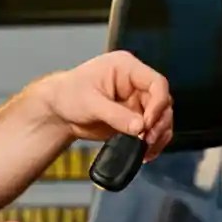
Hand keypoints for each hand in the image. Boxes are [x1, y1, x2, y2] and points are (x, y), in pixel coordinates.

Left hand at [40, 50, 173, 161]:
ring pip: (161, 118)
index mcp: (126, 68)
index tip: (147, 124)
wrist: (58, 112)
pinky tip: (145, 154)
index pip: (157, 83)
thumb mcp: (90, 103)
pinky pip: (152, 130)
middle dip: (158, 123)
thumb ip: (116, 115)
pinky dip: (152, 143)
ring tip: (146, 149)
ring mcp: (136, 101)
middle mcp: (136, 84)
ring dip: (158, 135)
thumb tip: (140, 128)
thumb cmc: (68, 96)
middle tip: (146, 140)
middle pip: (163, 102)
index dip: (158, 103)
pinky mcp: (134, 118)